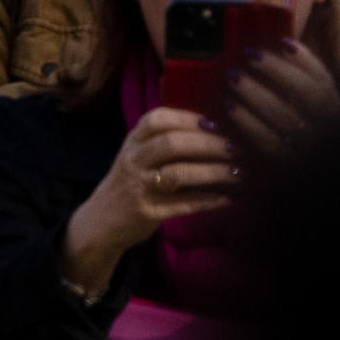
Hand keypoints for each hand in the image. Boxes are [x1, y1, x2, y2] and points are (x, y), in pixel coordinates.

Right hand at [64, 105, 239, 280]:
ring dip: (212, 172)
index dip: (189, 118)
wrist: (101, 221)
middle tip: (235, 148)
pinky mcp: (148, 213)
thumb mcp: (137, 154)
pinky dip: (208, 200)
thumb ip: (162, 138)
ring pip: (178, 173)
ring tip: (238, 172)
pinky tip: (228, 198)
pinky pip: (183, 204)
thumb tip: (211, 124)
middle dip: (207, 144)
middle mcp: (134, 161)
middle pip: (171, 143)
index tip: (216, 123)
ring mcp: (139, 187)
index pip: (158, 119)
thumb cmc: (129, 182)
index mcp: (133, 142)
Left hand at [219, 37, 339, 168]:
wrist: (302, 168)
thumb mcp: (305, 99)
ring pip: (284, 116)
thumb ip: (296, 72)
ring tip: (233, 77)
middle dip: (275, 71)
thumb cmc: (297, 123)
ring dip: (255, 94)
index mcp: (334, 105)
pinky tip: (230, 107)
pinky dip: (247, 122)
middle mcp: (326, 125)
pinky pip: (266, 141)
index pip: (322, 78)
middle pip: (304, 93)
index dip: (303, 59)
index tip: (280, 42)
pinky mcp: (286, 164)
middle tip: (249, 55)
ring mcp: (307, 146)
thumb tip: (278, 42)